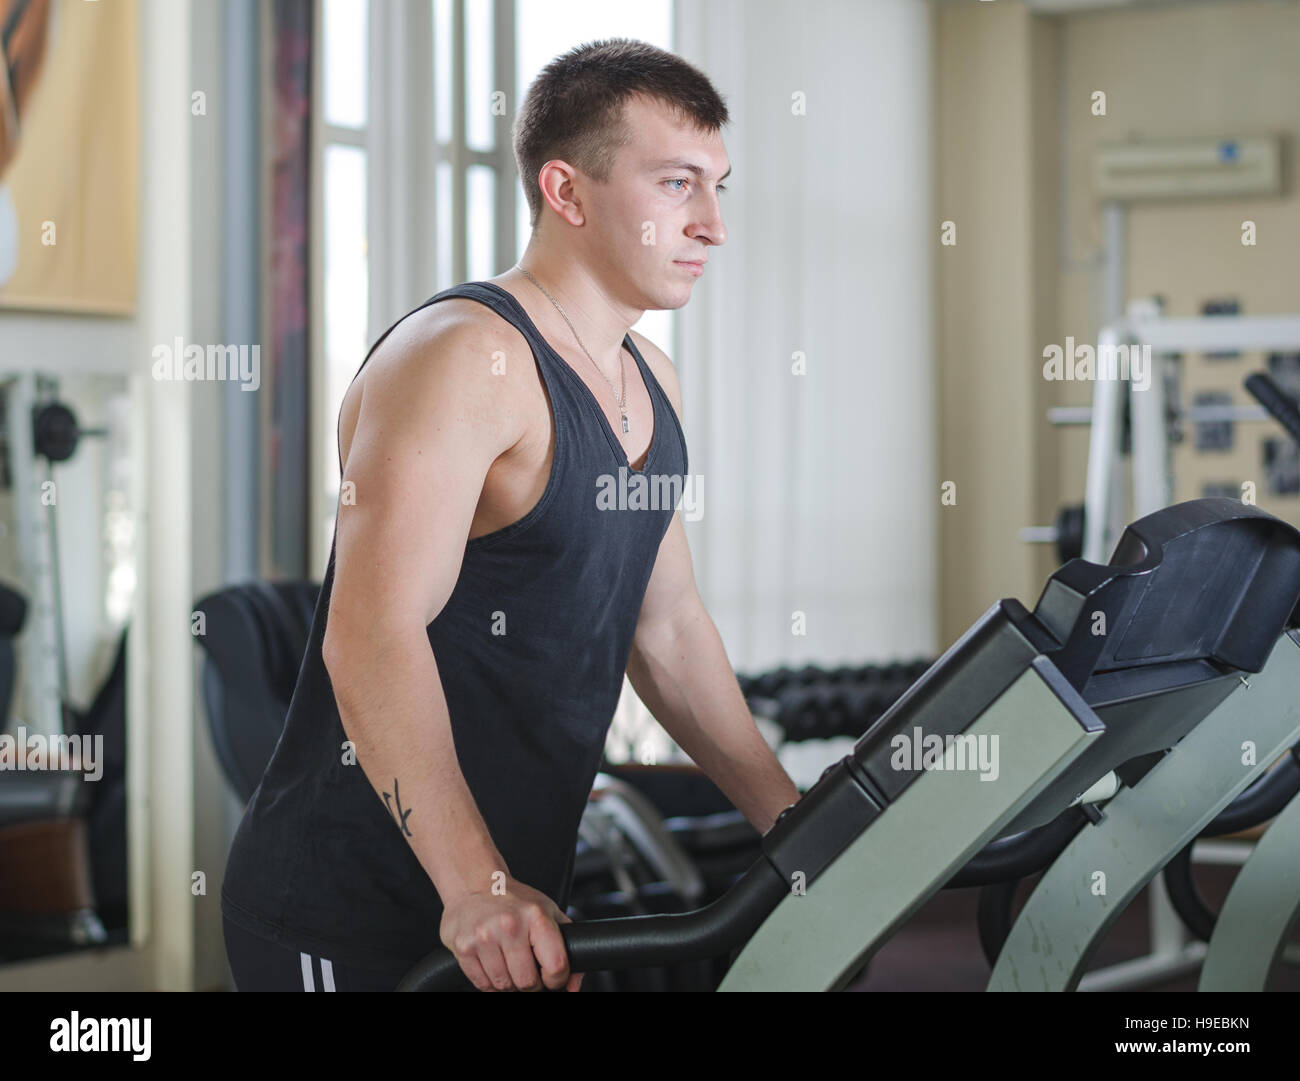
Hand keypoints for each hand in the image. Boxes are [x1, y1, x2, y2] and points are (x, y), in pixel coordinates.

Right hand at [439, 878, 582, 991]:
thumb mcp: (548, 912)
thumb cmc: (514, 899)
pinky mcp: (464, 948)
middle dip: (530, 983)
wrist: (474, 882)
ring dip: (509, 983)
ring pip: (503, 986)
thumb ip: (567, 947)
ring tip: (508, 964)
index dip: (557, 980)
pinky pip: (481, 984)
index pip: (556, 966)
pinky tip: (493, 964)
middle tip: (527, 970)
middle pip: (527, 982)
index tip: (551, 977)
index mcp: (536, 916)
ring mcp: (484, 937)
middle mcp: (509, 926)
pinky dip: (489, 982)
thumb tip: (573, 985)